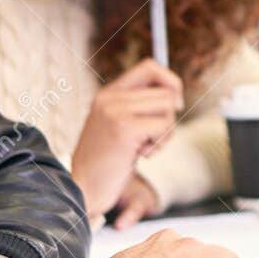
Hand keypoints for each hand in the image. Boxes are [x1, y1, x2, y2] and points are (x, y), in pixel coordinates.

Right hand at [72, 60, 183, 220]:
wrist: (83, 190)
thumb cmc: (107, 164)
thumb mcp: (119, 128)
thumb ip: (138, 108)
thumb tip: (175, 95)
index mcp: (108, 94)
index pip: (150, 66)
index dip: (171, 82)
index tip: (174, 105)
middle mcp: (110, 97)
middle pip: (166, 91)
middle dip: (169, 117)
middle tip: (153, 139)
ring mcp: (115, 111)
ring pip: (168, 107)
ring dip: (165, 133)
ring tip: (144, 148)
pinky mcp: (124, 128)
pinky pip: (164, 125)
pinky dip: (160, 144)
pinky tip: (140, 156)